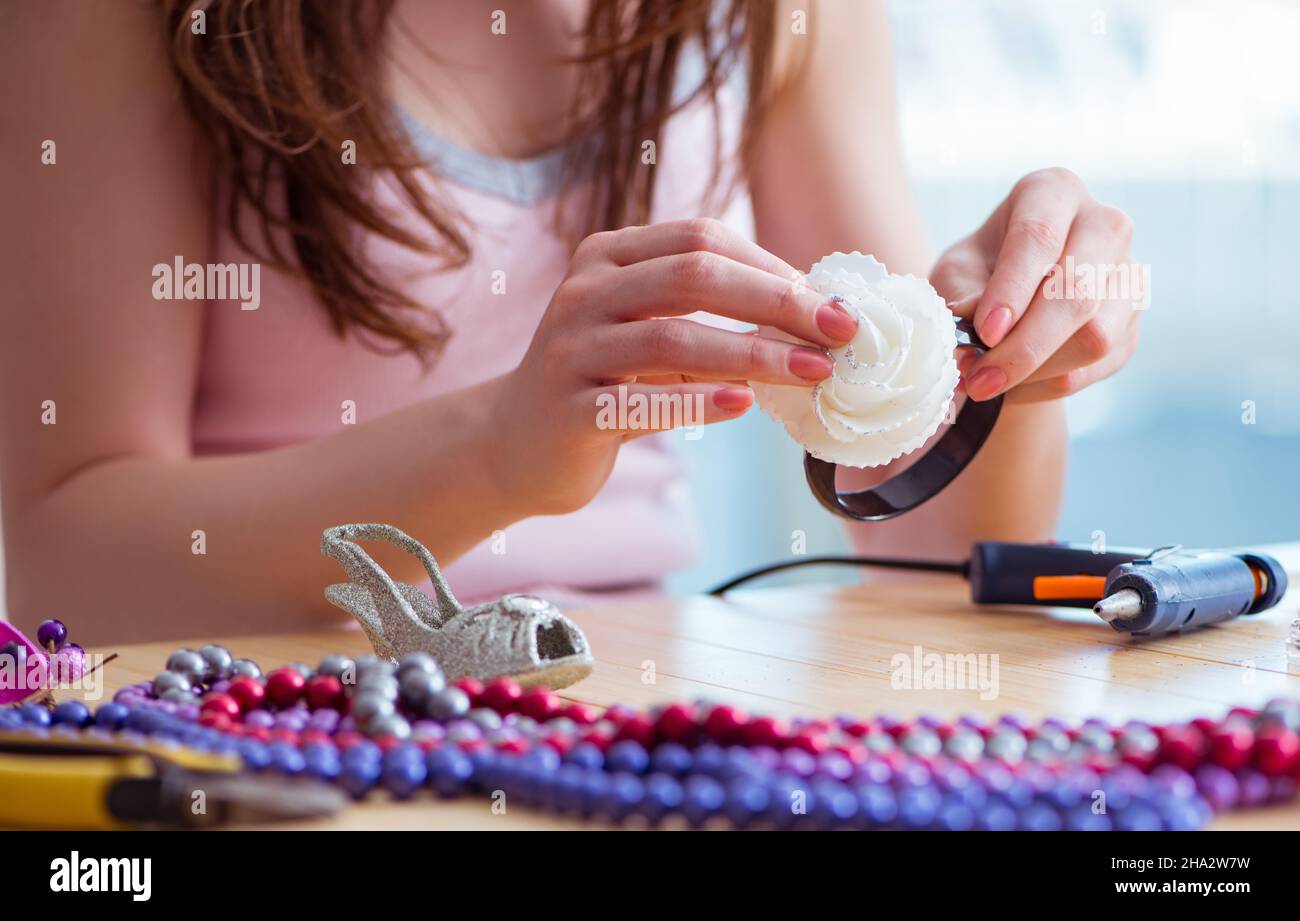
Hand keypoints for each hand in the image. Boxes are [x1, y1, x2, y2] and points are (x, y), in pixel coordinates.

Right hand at [489, 218, 859, 513]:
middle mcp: (583, 291)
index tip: (830, 302)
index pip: (700, 239)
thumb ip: (712, 316)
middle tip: (839, 332)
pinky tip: (745, 405)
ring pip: (672, 337)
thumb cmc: (605, 385)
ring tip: (812, 372)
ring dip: (754, 353)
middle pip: (693, 277)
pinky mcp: (568, 410)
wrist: (516, 445)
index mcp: (608, 258)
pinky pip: (642, 402)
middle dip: (777, 302)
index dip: (772, 266)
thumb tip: (814, 314)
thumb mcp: (652, 335)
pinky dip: (698, 402)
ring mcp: (570, 349)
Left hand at [930, 168, 1141, 403]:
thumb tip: (970, 336)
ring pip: (1095, 336)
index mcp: (1053, 192)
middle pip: (1077, 293)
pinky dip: (1049, 385)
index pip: (1039, 238)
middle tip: (977, 380)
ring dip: (1036, 372)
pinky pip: (1097, 366)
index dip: (1012, 290)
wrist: (1014, 296)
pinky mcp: (1133, 323)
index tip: (984, 332)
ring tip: (986, 384)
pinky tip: (1014, 387)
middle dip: (1024, 347)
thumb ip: (963, 297)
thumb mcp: (958, 272)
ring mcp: (1129, 274)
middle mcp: (1104, 224)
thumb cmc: (980, 272)